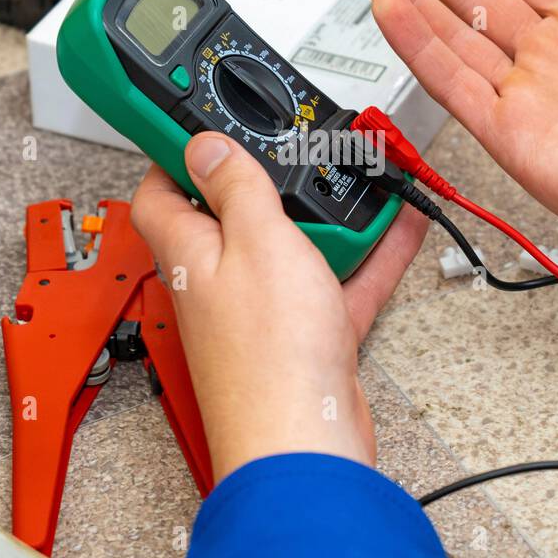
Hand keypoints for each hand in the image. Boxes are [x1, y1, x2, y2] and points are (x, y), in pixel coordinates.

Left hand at [131, 132, 427, 481]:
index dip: (174, 148)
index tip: (198, 114)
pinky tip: (397, 227)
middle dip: (269, 178)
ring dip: (325, 214)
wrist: (307, 442)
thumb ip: (235, 187)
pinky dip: (365, 255)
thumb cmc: (268, 357)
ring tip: (356, 174)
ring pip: (292, 247)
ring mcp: (264, 310)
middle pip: (234, 213)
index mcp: (190, 251)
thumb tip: (204, 144)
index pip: (160, 189)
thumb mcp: (256, 240)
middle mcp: (220, 280)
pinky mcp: (305, 337)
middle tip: (297, 143)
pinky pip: (336, 282)